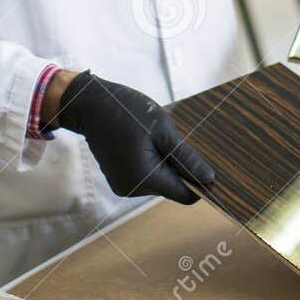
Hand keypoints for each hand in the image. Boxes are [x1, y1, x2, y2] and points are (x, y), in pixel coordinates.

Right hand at [48, 71, 214, 203]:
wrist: (90, 105)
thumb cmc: (127, 111)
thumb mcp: (163, 129)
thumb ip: (186, 157)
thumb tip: (209, 179)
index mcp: (145, 178)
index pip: (185, 195)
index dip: (199, 181)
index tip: (205, 161)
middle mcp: (133, 189)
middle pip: (172, 188)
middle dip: (180, 167)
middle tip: (174, 138)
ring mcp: (124, 186)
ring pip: (160, 182)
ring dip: (165, 163)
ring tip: (155, 138)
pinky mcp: (120, 180)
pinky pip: (146, 177)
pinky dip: (152, 163)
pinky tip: (145, 142)